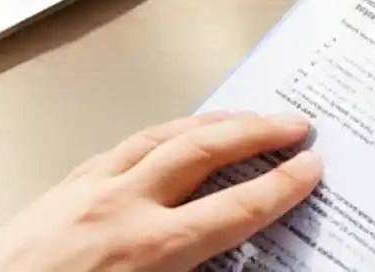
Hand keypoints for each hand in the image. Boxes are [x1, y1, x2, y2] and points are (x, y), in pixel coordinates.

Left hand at [0, 111, 320, 271]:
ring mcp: (89, 188)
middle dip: (257, 133)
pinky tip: (173, 133)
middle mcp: (121, 207)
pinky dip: (164, 132)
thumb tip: (233, 257)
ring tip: (246, 116)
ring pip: (164, 135)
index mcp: (147, 250)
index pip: (236, 210)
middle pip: (206, 152)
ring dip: (213, 122)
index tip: (310, 167)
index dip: (281, 185)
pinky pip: (127, 144)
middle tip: (294, 122)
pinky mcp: (63, 185)